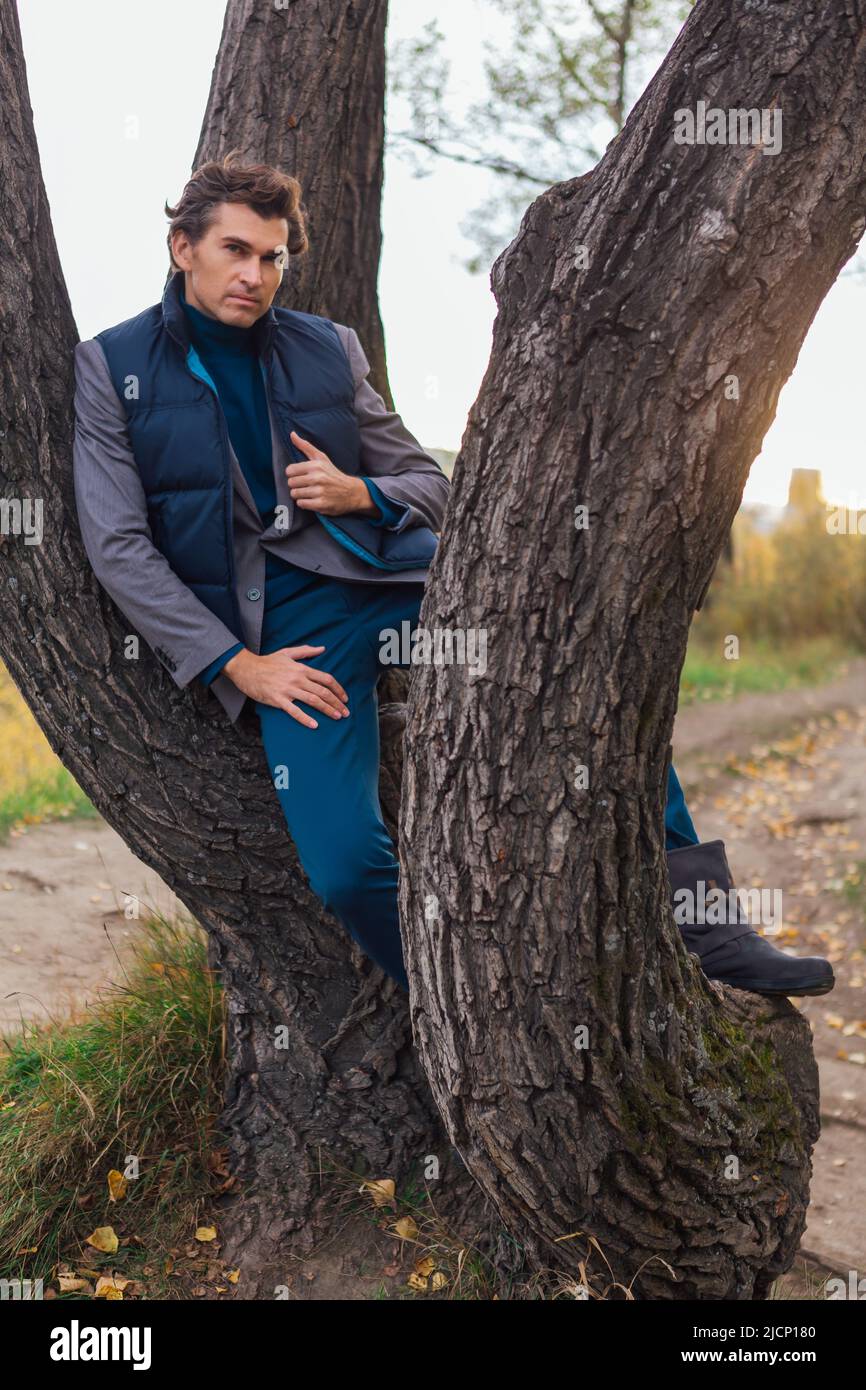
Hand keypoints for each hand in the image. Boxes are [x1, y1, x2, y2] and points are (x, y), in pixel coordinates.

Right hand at [223, 645, 348, 726]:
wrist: (246, 668)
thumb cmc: (267, 661)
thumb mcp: (287, 652)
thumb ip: (306, 651)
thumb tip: (322, 648)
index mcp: (301, 668)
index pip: (326, 679)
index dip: (338, 689)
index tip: (345, 698)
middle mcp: (297, 679)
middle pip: (323, 692)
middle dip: (337, 703)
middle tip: (345, 712)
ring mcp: (288, 690)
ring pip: (313, 701)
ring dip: (327, 710)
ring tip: (337, 717)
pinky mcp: (278, 699)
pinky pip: (294, 711)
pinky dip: (305, 718)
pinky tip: (314, 725)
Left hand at [286, 432, 373, 515]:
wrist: (351, 492)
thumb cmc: (333, 473)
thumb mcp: (321, 457)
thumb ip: (305, 446)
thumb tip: (292, 434)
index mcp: (315, 465)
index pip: (289, 471)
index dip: (293, 474)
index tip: (301, 475)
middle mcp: (317, 478)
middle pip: (291, 483)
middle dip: (296, 485)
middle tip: (306, 485)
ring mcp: (319, 492)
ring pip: (295, 494)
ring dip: (300, 495)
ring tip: (309, 492)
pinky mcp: (321, 504)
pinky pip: (302, 504)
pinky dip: (305, 503)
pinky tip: (312, 499)